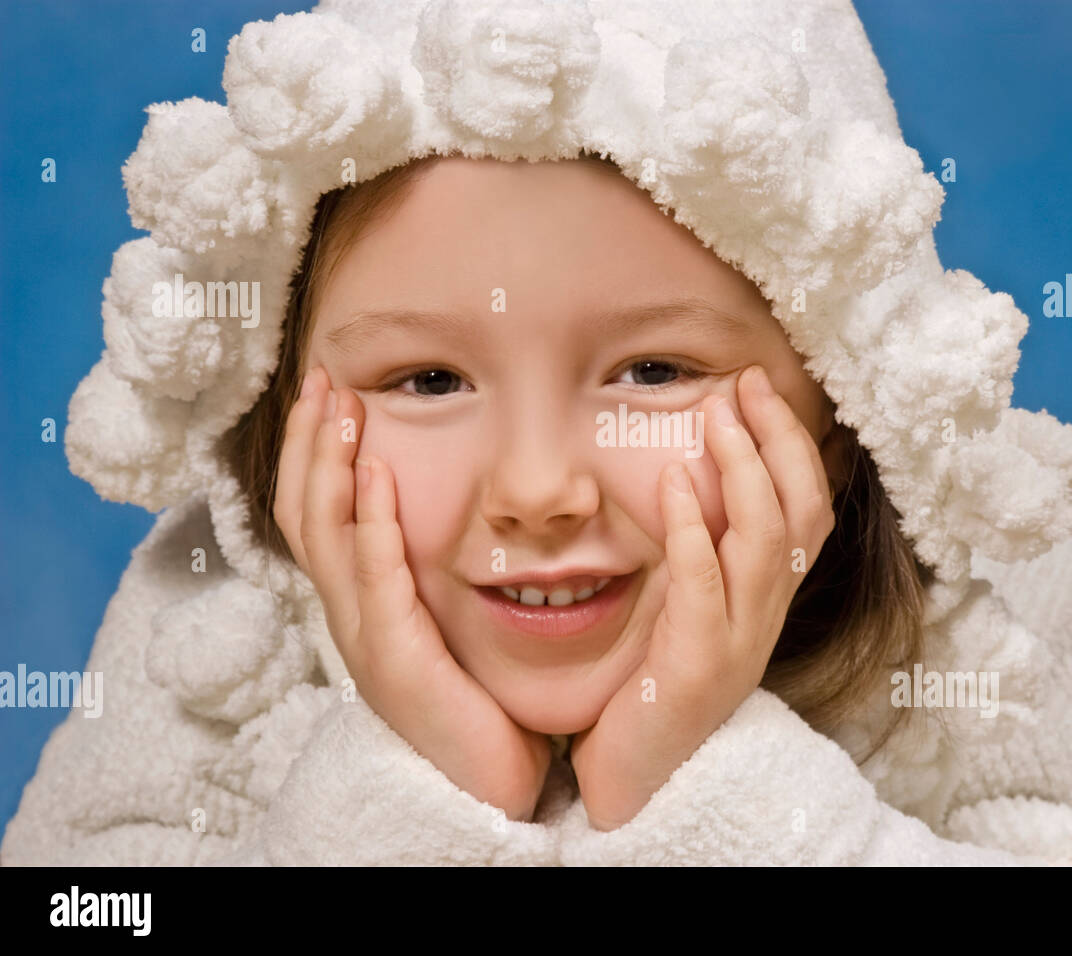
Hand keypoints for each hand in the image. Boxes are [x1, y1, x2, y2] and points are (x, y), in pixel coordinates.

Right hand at [273, 365, 553, 821]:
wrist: (491, 778)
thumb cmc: (479, 698)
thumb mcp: (445, 619)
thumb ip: (432, 569)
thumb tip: (444, 509)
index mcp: (359, 604)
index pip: (317, 514)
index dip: (314, 453)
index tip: (328, 393)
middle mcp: (348, 617)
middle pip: (304, 514)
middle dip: (309, 443)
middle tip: (321, 380)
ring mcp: (365, 640)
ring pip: (324, 539)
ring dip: (329, 467)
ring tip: (339, 409)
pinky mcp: (397, 661)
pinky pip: (374, 582)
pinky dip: (371, 525)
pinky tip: (378, 477)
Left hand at [568, 364, 836, 830]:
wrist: (636, 773)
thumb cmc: (654, 682)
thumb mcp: (690, 607)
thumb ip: (703, 549)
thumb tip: (691, 470)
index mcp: (768, 599)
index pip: (806, 509)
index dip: (791, 445)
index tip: (757, 390)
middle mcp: (767, 616)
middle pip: (800, 514)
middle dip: (778, 441)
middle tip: (743, 386)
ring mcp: (741, 642)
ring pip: (765, 542)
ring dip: (743, 470)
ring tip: (715, 418)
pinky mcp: (701, 664)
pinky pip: (704, 585)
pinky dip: (692, 528)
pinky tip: (671, 483)